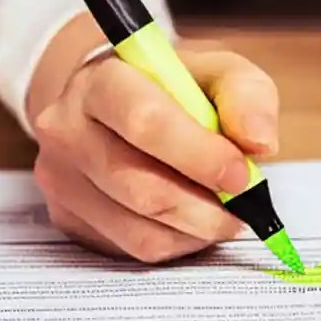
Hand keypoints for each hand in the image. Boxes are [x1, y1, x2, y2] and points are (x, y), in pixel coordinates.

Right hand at [29, 40, 278, 262]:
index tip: (241, 174)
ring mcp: (61, 178)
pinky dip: (176, 242)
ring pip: (139, 228)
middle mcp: (67, 129)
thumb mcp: (215, 72)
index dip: (199, 156)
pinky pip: (133, 248)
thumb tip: (258, 143)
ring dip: (196, 230)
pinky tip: (191, 221)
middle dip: (204, 206)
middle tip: (241, 205)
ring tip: (222, 213)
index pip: (145, 122)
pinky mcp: (67, 217)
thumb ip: (246, 96)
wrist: (112, 105)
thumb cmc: (169, 89)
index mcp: (101, 80)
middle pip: (140, 187)